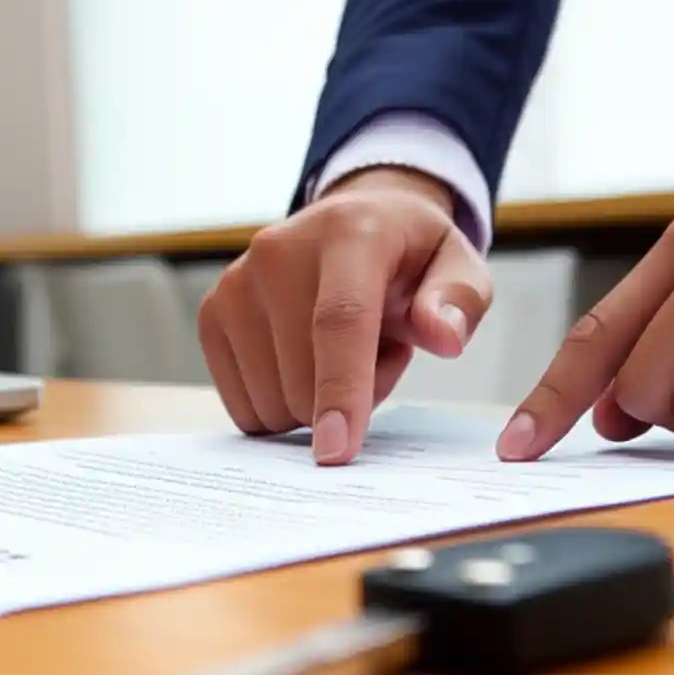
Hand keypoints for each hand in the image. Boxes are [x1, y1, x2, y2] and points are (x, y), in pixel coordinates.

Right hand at [198, 167, 492, 464]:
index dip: (341, 390)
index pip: (339, 320)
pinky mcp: (213, 313)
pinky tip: (303, 358)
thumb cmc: (410, 258)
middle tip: (379, 352)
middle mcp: (279, 251)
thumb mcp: (458, 267)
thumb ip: (460, 300)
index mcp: (349, 233)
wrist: (353, 223)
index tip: (337, 451)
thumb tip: (444, 336)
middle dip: (351, 399)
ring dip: (315, 402)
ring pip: (272, 402)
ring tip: (341, 350)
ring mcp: (237, 283)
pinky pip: (246, 406)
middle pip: (302, 378)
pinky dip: (281, 404)